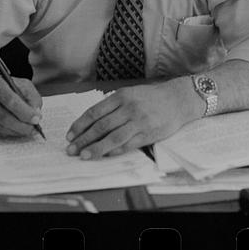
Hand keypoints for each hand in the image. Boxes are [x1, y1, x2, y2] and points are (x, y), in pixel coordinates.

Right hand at [0, 75, 42, 137]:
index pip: (10, 100)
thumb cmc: (1, 86)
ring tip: (27, 130)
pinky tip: (14, 130)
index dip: (25, 112)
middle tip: (34, 129)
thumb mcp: (18, 83)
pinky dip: (7, 133)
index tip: (37, 119)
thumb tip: (36, 113)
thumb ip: (31, 96)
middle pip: (4, 117)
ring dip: (16, 132)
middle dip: (22, 126)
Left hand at [65, 79, 201, 158]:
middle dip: (83, 139)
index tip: (70, 135)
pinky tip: (104, 155)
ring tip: (84, 156)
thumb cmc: (152, 97)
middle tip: (71, 149)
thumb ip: (113, 106)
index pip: (94, 112)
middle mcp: (128, 108)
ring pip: (112, 137)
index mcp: (121, 96)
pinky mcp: (147, 134)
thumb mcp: (131, 93)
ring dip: (96, 148)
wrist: (178, 99)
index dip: (80, 125)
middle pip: (100, 126)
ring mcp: (138, 121)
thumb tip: (92, 122)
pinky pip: (127, 145)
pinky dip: (114, 151)